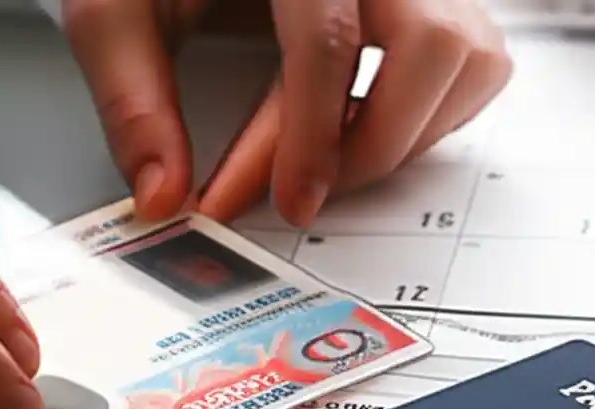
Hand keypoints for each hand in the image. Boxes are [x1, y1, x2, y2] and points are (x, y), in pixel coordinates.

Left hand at [61, 0, 511, 226]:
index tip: (287, 203)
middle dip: (367, 144)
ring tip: (330, 155)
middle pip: (427, 45)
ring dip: (405, 132)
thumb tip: (162, 195)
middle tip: (304, 191)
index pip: (330, 35)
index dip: (311, 135)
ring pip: (466, 57)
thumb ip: (133, 98)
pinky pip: (476, 62)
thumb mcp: (118, 10)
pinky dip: (431, 113)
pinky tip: (368, 123)